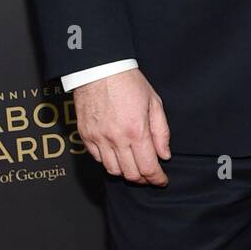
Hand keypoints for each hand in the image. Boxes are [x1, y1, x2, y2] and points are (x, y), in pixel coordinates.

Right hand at [73, 68, 170, 184]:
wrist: (99, 69)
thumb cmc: (128, 82)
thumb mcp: (154, 102)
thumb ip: (161, 131)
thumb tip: (164, 155)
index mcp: (136, 130)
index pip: (148, 168)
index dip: (156, 179)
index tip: (161, 180)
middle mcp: (116, 139)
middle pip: (130, 174)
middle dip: (143, 179)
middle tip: (150, 175)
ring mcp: (98, 138)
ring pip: (112, 170)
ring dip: (125, 172)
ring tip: (134, 166)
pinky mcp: (85, 136)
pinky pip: (97, 159)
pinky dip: (109, 162)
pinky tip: (117, 155)